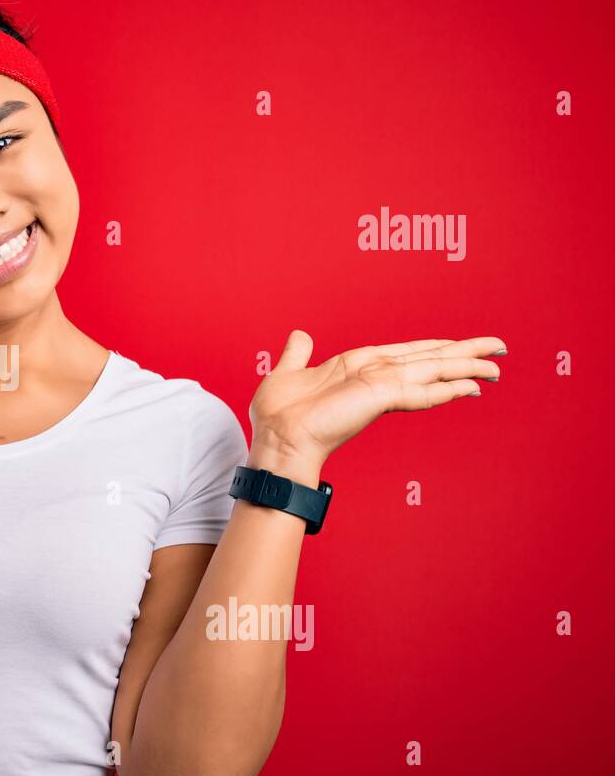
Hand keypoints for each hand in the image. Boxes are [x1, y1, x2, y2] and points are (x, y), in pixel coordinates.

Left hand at [249, 331, 505, 468]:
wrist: (275, 440)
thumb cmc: (278, 416)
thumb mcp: (288, 373)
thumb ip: (298, 354)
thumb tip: (300, 335)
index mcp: (358, 368)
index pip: (406, 353)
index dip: (434, 347)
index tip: (459, 344)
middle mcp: (374, 376)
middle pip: (429, 360)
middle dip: (464, 353)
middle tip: (498, 348)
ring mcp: (379, 388)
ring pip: (432, 373)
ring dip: (466, 367)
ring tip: (496, 366)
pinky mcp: (378, 398)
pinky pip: (421, 392)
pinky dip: (446, 389)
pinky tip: (470, 387)